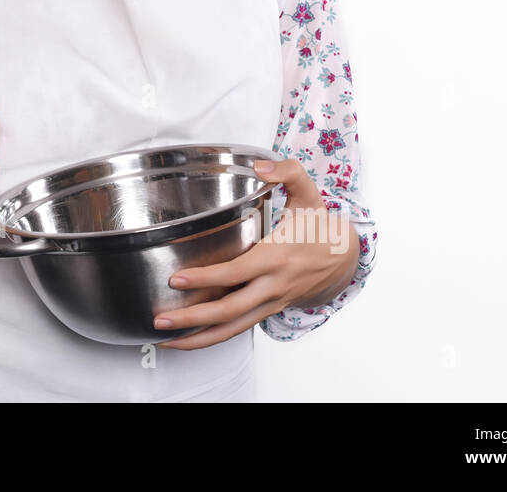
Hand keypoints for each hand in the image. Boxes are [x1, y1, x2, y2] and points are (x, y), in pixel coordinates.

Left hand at [154, 156, 359, 349]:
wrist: (346, 259)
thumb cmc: (320, 226)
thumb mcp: (309, 193)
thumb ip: (288, 172)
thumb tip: (260, 165)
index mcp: (277, 256)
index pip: (236, 273)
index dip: (206, 279)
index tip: (177, 279)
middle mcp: (273, 285)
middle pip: (230, 310)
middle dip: (193, 318)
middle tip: (160, 320)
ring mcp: (272, 302)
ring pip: (234, 328)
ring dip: (199, 338)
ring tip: (167, 342)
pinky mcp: (270, 310)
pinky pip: (240, 328)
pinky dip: (215, 336)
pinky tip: (189, 338)